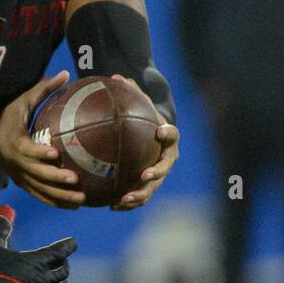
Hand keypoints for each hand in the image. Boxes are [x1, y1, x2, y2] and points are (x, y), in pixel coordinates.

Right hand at [0, 70, 85, 208]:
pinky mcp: (23, 184)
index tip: (55, 153)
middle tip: (75, 179)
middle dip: (55, 179)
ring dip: (60, 196)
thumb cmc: (9, 118)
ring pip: (40, 189)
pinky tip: (74, 205)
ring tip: (81, 199)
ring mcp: (20, 176)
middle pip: (36, 174)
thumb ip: (43, 90)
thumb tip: (66, 74)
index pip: (27, 150)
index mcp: (16, 143)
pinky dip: (56, 202)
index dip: (40, 154)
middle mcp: (17, 163)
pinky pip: (40, 195)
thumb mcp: (22, 102)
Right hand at [0, 205, 75, 282]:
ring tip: (57, 279)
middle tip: (63, 260)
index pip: (61, 250)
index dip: (69, 245)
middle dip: (64, 264)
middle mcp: (45, 281)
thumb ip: (0, 227)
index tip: (73, 242)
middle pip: (64, 271)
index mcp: (38, 262)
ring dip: (60, 282)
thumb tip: (6, 209)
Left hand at [109, 75, 178, 210]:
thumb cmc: (143, 120)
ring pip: (152, 187)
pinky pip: (139, 196)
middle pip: (164, 167)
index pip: (172, 134)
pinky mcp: (147, 185)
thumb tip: (116, 76)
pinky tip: (111, 205)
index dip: (168, 133)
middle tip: (144, 175)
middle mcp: (166, 158)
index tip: (159, 131)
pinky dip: (127, 203)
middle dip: (156, 173)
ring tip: (124, 198)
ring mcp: (159, 174)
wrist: (151, 138)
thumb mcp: (139, 107)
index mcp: (167, 138)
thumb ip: (131, 94)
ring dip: (140, 194)